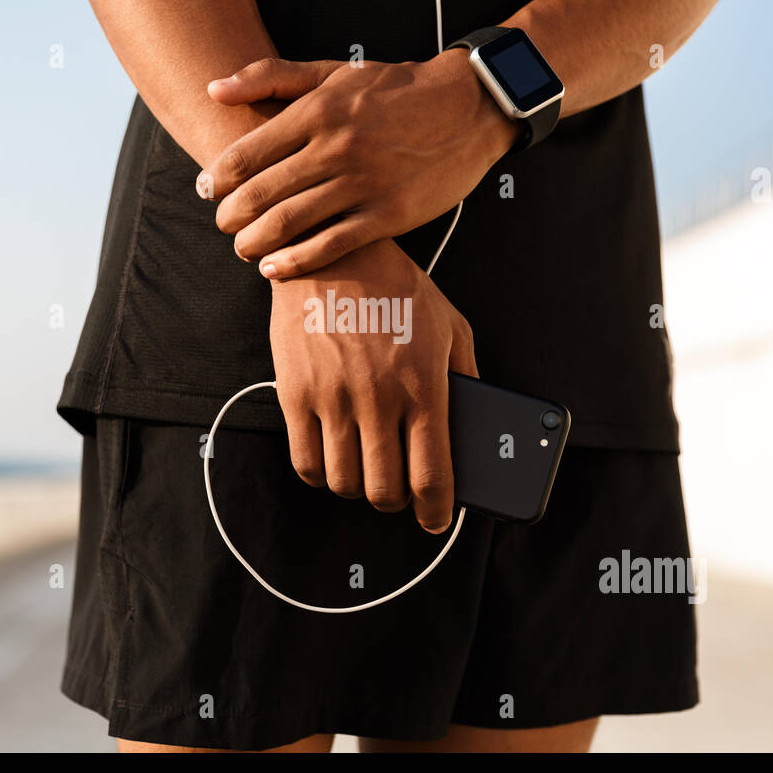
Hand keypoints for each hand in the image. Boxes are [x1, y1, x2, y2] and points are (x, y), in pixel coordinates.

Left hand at [200, 51, 520, 277]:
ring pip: (289, 224)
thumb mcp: (334, 73)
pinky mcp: (388, 215)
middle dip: (230, 217)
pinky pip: (331, 246)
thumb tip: (214, 90)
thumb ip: (271, 77)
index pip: (246, 154)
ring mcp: (362, 184)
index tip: (208, 190)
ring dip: (254, 244)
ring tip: (244, 249)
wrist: (467, 107)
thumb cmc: (394, 90)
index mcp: (317, 112)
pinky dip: (295, 262)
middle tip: (223, 225)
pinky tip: (275, 269)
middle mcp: (335, 148)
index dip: (216, 179)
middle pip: (259, 195)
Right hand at [269, 238, 476, 532]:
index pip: (431, 476)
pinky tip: (331, 461)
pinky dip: (320, 475)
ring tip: (364, 473)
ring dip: (357, 488)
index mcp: (425, 387)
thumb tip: (476, 421)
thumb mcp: (449, 323)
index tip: (435, 521)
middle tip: (397, 492)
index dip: (434, 512)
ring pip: (344, 483)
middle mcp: (379, 399)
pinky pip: (305, 463)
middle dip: (395, 501)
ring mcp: (334, 399)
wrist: (330, 252)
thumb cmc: (396, 288)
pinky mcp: (296, 395)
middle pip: (384, 490)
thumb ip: (468, 374)